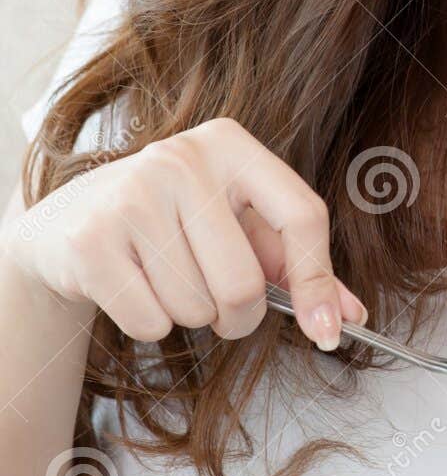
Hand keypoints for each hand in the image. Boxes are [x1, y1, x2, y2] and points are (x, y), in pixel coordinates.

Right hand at [5, 117, 366, 348]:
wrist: (67, 223)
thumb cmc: (169, 224)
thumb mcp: (236, 227)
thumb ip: (295, 265)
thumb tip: (351, 313)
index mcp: (230, 144)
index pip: (303, 215)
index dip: (320, 282)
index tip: (328, 331)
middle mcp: (182, 158)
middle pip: (245, 282)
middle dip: (239, 316)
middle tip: (220, 306)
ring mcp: (132, 194)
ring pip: (197, 308)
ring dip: (190, 316)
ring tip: (164, 279)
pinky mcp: (91, 239)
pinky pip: (151, 322)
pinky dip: (150, 324)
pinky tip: (131, 286)